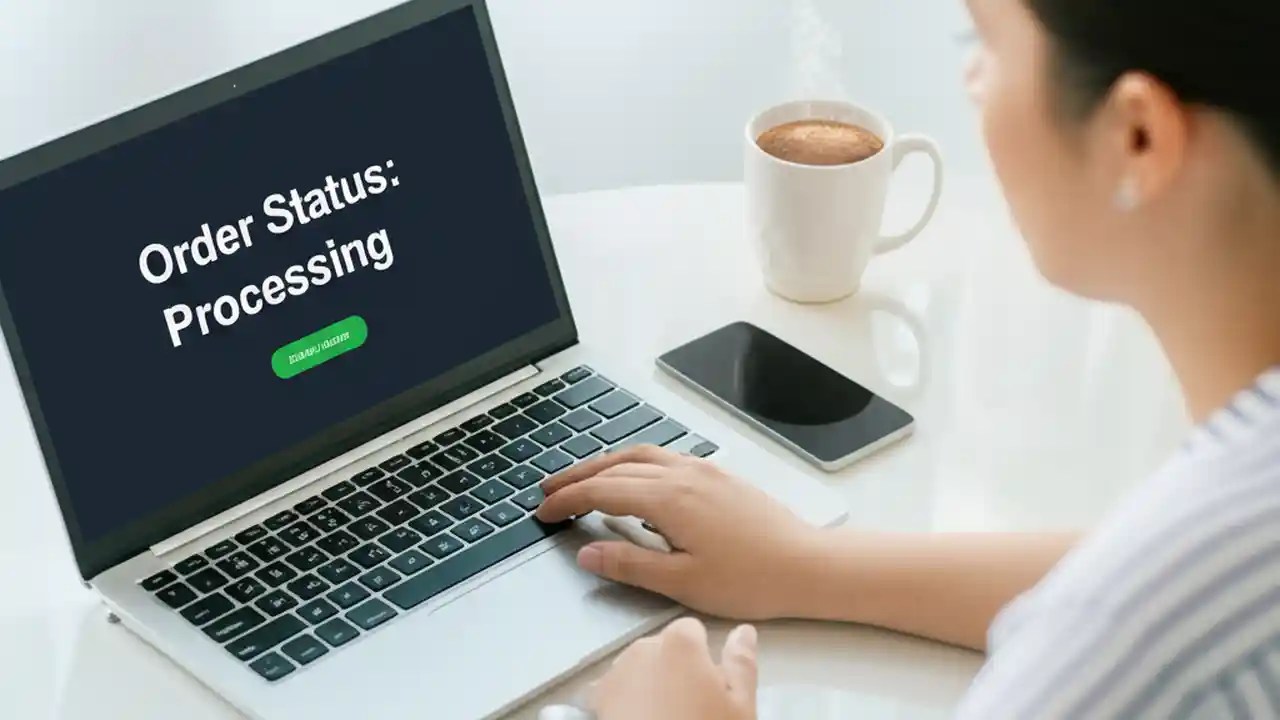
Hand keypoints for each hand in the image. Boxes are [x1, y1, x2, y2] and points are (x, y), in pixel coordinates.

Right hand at [536, 445, 819, 619]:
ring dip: (605, 463)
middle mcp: (684, 474)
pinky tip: (634, 477)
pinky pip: (665, 457)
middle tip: (549, 488)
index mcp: (670, 498)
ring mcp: (704, 471)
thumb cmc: (751, 578)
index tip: (544, 510)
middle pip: (616, 466)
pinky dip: (635, 462)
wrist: (807, 565)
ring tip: (582, 478)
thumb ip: (629, 564)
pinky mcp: (719, 476)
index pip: (602, 491)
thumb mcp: (681, 582)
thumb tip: (587, 552)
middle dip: (578, 476)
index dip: (568, 500)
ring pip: (641, 455)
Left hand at [591, 617, 757, 719]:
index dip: (703, 655)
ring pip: (639, 668)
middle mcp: (642, 648)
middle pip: (664, 648)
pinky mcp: (596, 700)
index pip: (693, 629)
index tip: (710, 686)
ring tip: (664, 718)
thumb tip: (743, 630)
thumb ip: (742, 663)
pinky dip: (626, 700)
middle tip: (691, 708)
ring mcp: (615, 673)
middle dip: (676, 668)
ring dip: (650, 683)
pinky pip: (617, 689)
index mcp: (680, 642)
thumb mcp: (740, 707)